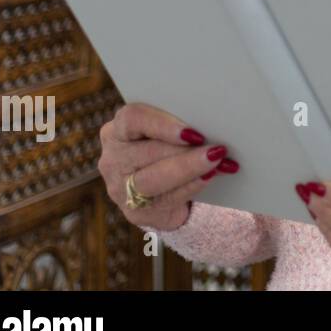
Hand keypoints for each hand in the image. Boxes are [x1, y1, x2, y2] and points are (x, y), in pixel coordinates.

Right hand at [98, 103, 237, 230]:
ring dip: (190, 170)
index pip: (132, 119)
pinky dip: (191, 187)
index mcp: (118, 130)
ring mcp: (120, 188)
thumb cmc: (168, 149)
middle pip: (147, 153)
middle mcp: (114, 158)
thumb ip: (179, 125)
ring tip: (217, 163)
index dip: (161, 124)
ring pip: (153, 180)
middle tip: (217, 150)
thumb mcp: (167, 132)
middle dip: (185, 152)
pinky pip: (165, 199)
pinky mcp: (135, 212)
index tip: (191, 132)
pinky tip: (209, 178)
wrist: (163, 188)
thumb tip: (212, 122)